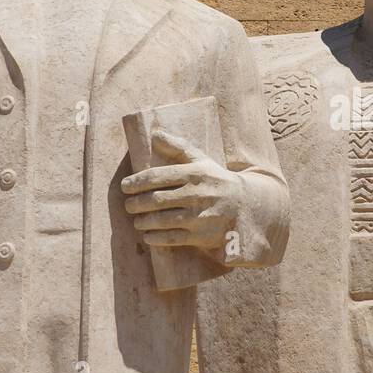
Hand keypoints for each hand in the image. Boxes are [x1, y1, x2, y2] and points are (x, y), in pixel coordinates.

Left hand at [121, 130, 241, 250]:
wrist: (248, 206)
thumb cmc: (218, 181)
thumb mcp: (202, 161)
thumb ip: (178, 147)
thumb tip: (155, 134)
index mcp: (194, 173)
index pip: (157, 176)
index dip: (136, 182)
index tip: (125, 186)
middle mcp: (197, 194)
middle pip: (156, 199)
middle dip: (136, 203)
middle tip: (128, 206)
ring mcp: (200, 216)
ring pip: (162, 220)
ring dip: (143, 221)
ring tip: (137, 221)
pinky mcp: (202, 235)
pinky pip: (172, 238)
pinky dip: (155, 238)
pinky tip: (147, 236)